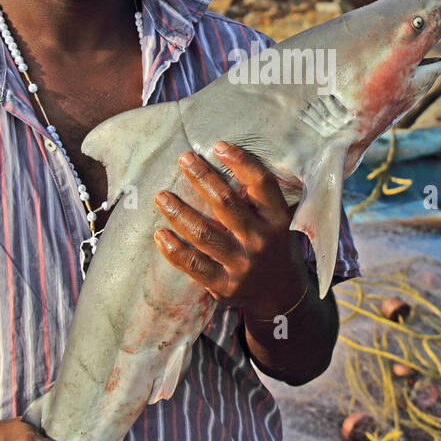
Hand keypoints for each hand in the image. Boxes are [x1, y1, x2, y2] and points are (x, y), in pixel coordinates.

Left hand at [153, 141, 306, 320]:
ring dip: (178, 212)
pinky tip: (160, 234)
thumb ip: (257, 199)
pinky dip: (174, 249)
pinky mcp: (225, 286)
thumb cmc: (270, 245)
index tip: (218, 146)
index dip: (240, 161)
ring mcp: (242, 265)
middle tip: (183, 159)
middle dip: (201, 177)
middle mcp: (261, 240)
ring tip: (161, 197)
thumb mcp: (276, 221)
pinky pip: (194, 264)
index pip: (261, 183)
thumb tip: (221, 160)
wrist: (280, 295)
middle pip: (225, 202)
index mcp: (277, 219)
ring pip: (203, 233)